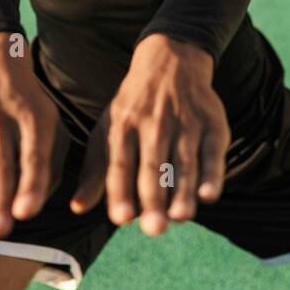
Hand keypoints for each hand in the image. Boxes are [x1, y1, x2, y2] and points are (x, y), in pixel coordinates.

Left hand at [70, 34, 229, 234]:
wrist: (170, 60)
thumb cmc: (133, 108)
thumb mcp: (107, 130)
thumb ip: (95, 171)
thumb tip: (77, 208)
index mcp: (123, 127)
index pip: (120, 163)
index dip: (120, 191)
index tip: (121, 219)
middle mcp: (153, 124)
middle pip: (153, 166)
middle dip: (153, 198)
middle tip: (154, 229)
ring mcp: (185, 123)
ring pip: (183, 162)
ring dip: (183, 191)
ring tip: (181, 218)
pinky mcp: (212, 123)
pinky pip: (213, 152)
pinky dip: (213, 174)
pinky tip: (209, 196)